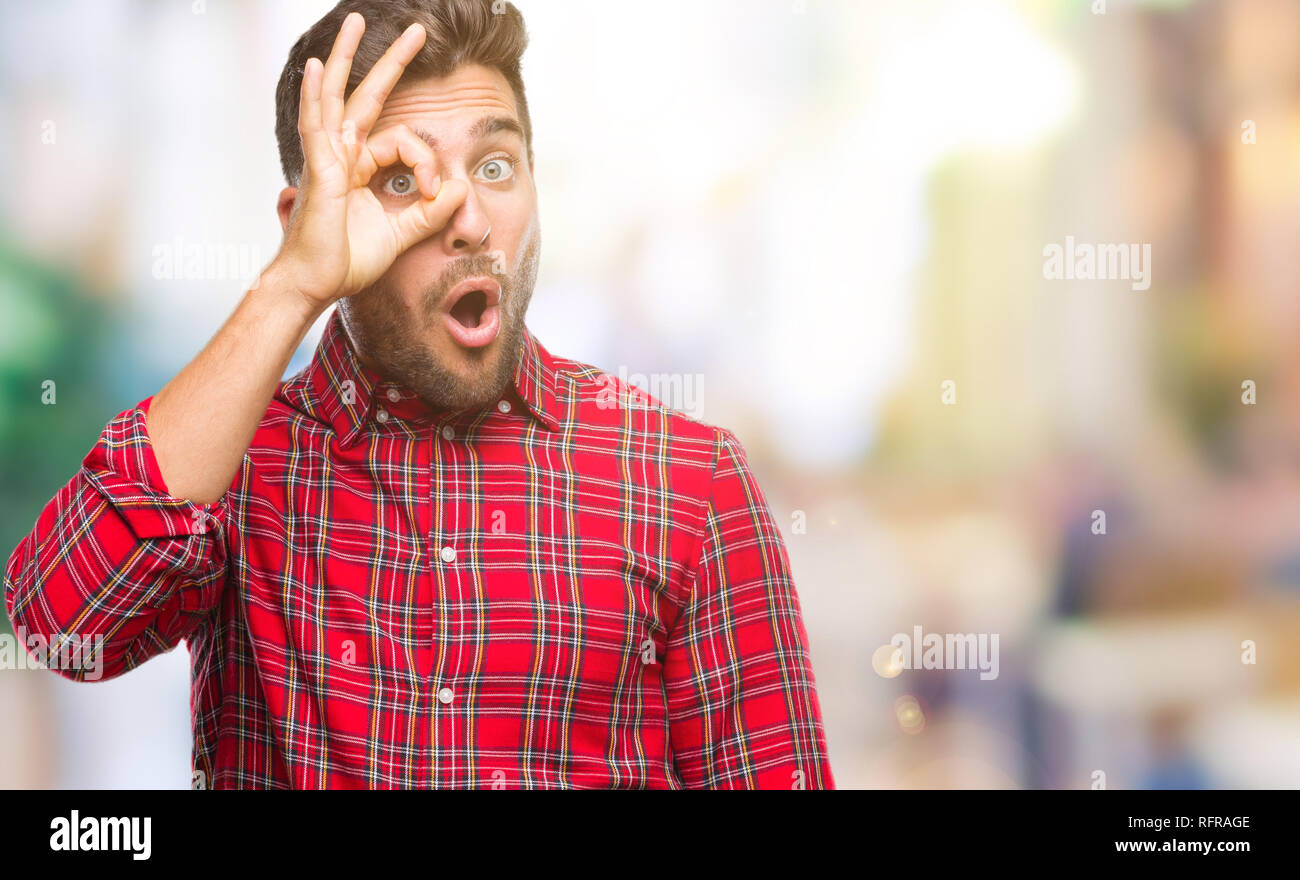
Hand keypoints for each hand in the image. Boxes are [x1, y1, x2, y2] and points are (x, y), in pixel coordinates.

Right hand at [275, 12, 467, 309]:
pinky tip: (317, 68)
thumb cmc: (347, 261)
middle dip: (391, 62)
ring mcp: (326, 159)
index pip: (403, 143)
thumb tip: (461, 189)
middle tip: (416, 29)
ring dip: (347, 58)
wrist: (314, 285)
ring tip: (356, 22)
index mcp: (360, 168)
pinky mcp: (318, 172)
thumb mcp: (401, 235)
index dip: (428, 162)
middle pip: (367, 96)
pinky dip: (315, 96)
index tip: (437, 191)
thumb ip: (430, 214)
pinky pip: (316, 127)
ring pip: (337, 97)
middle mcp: (341, 156)